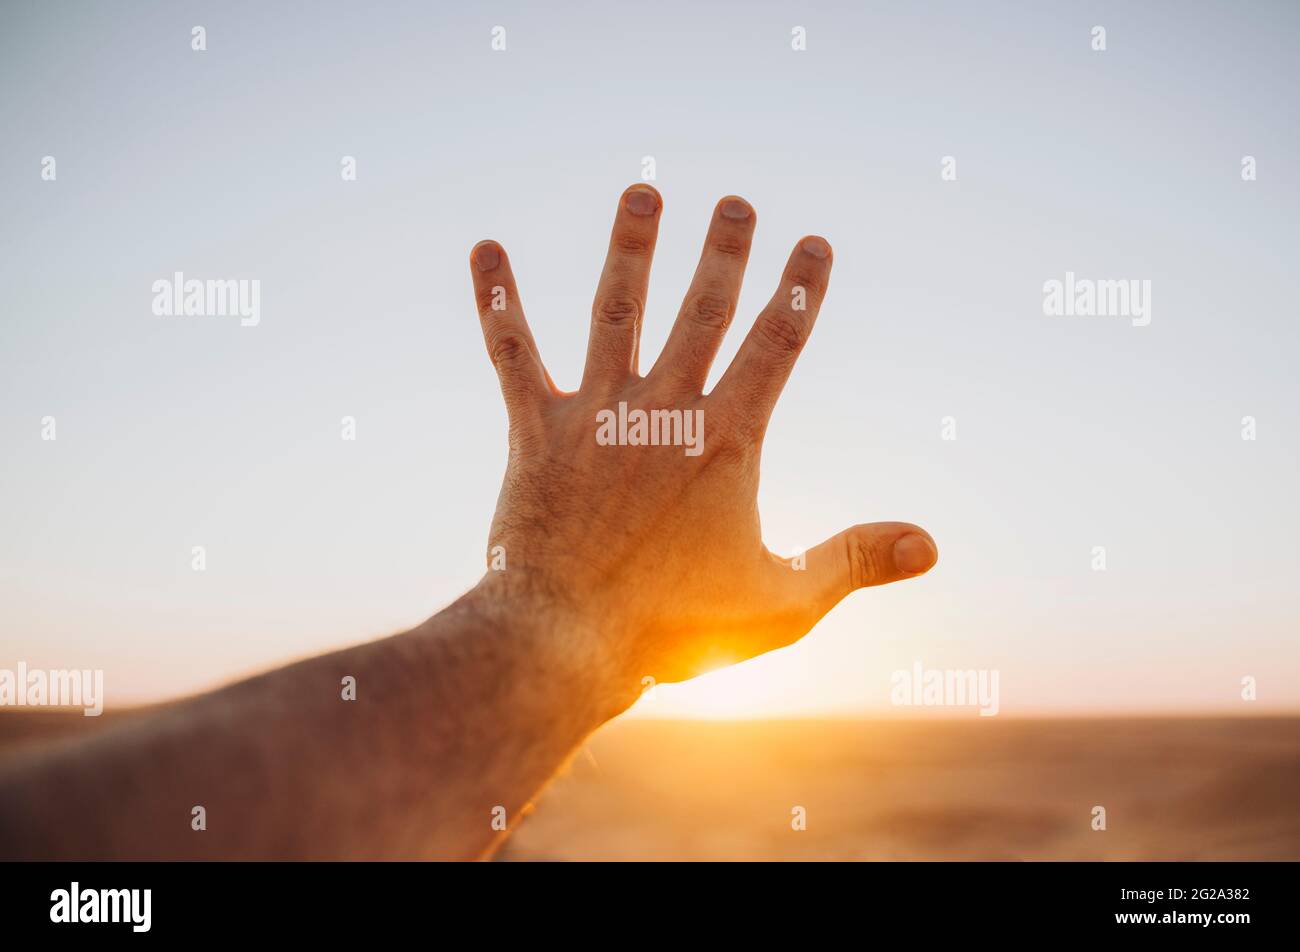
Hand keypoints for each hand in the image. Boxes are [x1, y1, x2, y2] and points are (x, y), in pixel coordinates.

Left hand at [468, 185, 936, 711]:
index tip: (813, 242)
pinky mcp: (536, 432)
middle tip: (735, 202)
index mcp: (726, 442)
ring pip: (617, 311)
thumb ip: (854, 561)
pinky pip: (514, 353)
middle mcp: (663, 411)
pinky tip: (488, 248)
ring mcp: (596, 416)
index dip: (800, 290)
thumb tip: (930, 546)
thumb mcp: (783, 603)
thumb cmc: (675, 631)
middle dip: (724, 252)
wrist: (565, 642)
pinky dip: (501, 302)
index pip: (777, 345)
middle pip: (703, 311)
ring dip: (631, 248)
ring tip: (642, 193)